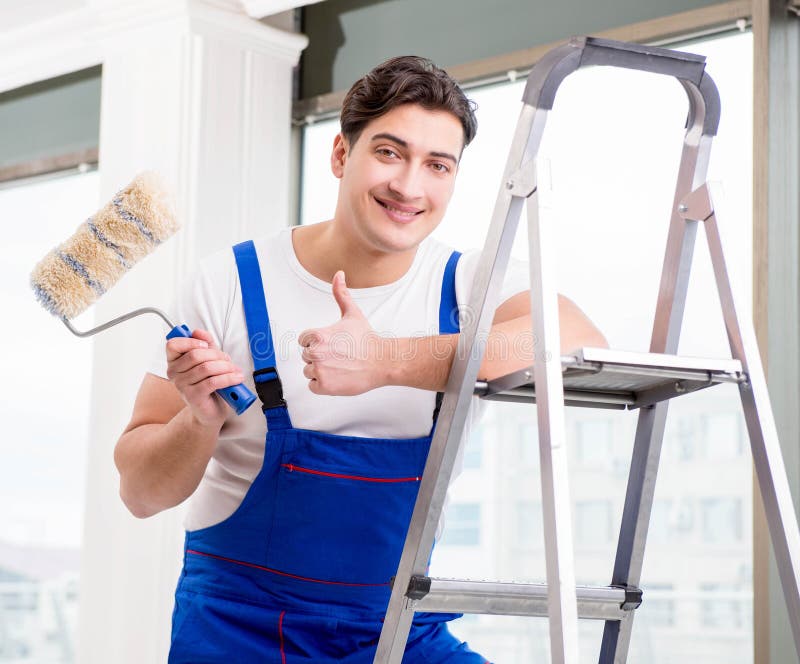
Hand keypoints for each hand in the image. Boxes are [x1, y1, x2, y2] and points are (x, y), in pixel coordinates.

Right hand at [165, 329, 243, 427]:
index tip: (206, 345)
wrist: (212, 410)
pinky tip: (237, 378)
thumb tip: (198, 332)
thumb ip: (205, 344)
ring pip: (206, 368)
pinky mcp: (193, 396)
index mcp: (174, 362)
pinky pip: (213, 382)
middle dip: (217, 355)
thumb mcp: (209, 359)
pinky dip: (228, 378)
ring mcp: (182, 386)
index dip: (190, 342)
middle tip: (228, 361)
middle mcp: (173, 373)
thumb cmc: (210, 383)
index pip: (173, 345)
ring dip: (225, 367)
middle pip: (195, 355)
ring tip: (235, 370)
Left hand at [298, 271, 388, 395]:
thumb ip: (341, 294)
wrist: (381, 361)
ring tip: (339, 366)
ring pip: (309, 371)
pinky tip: (338, 377)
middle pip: (306, 356)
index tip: (333, 344)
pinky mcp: (324, 386)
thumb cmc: (367, 340)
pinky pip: (313, 386)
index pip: (304, 340)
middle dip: (321, 356)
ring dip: (321, 370)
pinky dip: (323, 384)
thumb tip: (339, 275)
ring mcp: (319, 370)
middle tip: (340, 355)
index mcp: (317, 335)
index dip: (318, 342)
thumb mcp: (352, 313)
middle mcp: (315, 353)